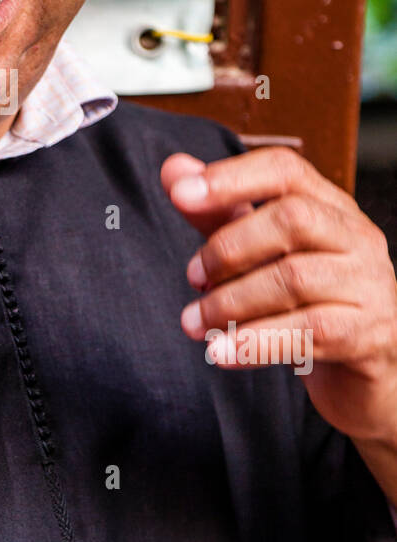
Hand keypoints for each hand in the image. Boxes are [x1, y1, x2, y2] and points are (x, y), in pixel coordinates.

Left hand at [162, 148, 396, 451]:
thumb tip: (174, 171)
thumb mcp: (263, 254)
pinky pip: (308, 332)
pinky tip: (222, 351)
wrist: (366, 372)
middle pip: (291, 219)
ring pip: (294, 278)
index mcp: (330, 206)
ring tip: (194, 322)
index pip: (284, 170)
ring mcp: (368, 285)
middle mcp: (356, 237)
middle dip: (228, 247)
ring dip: (231, 302)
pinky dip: (256, 342)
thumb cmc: (308, 301)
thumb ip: (220, 214)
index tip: (180, 194)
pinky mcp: (367, 335)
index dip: (230, 178)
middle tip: (193, 277)